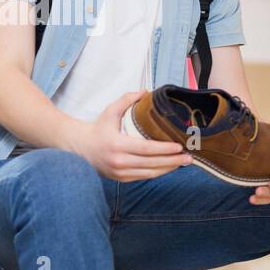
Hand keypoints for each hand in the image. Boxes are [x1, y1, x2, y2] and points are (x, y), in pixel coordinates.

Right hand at [72, 91, 191, 181]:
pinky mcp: (121, 179)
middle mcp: (119, 161)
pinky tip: (169, 167)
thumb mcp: (110, 111)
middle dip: (173, 161)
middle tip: (189, 157)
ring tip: (183, 162)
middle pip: (152, 163)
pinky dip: (158, 172)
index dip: (164, 149)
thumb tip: (146, 91)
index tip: (179, 147)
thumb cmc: (98, 128)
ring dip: (169, 168)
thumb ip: (127, 100)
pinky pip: (144, 177)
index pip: (146, 149)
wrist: (80, 148)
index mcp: (117, 145)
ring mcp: (120, 173)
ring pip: (150, 173)